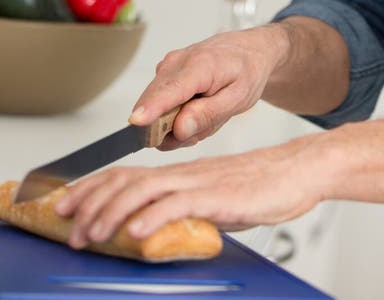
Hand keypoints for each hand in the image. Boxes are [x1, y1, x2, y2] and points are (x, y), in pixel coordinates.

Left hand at [55, 136, 326, 247]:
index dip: (92, 188)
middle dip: (91, 202)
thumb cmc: (260, 187)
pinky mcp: (220, 196)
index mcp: (180, 174)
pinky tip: (138, 231)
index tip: (65, 204)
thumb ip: (185, 211)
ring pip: (146, 190)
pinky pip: (180, 205)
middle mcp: (184, 173)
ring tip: (93, 233)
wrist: (297, 171)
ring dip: (113, 212)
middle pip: (127, 180)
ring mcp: (201, 182)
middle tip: (68, 227)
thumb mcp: (213, 200)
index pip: (126, 175)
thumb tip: (155, 232)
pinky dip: (155, 217)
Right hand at [129, 25, 289, 148]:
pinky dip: (179, 114)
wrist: (249, 49)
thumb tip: (178, 129)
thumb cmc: (247, 71)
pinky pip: (162, 104)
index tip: (135, 122)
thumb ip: (208, 114)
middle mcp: (177, 62)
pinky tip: (199, 106)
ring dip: (180, 122)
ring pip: (158, 109)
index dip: (151, 108)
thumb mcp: (239, 98)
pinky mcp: (164, 72)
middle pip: (156, 105)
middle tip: (207, 125)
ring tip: (209, 111)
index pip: (170, 90)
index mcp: (200, 65)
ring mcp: (167, 66)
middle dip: (175, 129)